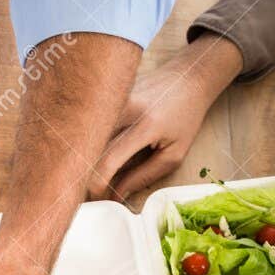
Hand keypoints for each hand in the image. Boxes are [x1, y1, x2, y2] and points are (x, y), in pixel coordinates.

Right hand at [88, 35, 243, 202]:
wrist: (188, 77)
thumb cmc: (185, 118)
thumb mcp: (173, 154)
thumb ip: (143, 176)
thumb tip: (116, 196)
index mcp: (145, 124)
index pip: (109, 160)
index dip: (99, 184)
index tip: (99, 198)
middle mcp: (125, 107)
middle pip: (92, 148)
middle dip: (87, 173)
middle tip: (92, 189)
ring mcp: (114, 98)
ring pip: (88, 135)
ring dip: (86, 156)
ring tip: (92, 171)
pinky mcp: (108, 95)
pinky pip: (92, 123)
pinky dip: (91, 141)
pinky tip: (94, 149)